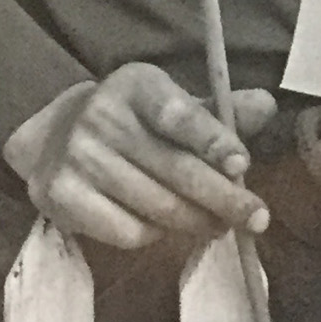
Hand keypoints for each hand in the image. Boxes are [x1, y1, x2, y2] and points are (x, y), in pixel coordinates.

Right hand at [3, 64, 272, 248]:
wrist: (53, 141)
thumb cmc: (134, 124)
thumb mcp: (173, 106)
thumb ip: (222, 112)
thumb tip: (267, 106)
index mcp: (137, 86)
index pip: (178, 114)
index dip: (213, 140)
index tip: (242, 165)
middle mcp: (102, 117)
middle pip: (175, 169)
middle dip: (224, 198)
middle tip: (257, 219)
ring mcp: (79, 158)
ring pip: (158, 207)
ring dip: (198, 222)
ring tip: (220, 225)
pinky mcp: (62, 196)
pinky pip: (129, 231)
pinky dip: (159, 236)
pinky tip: (171, 228)